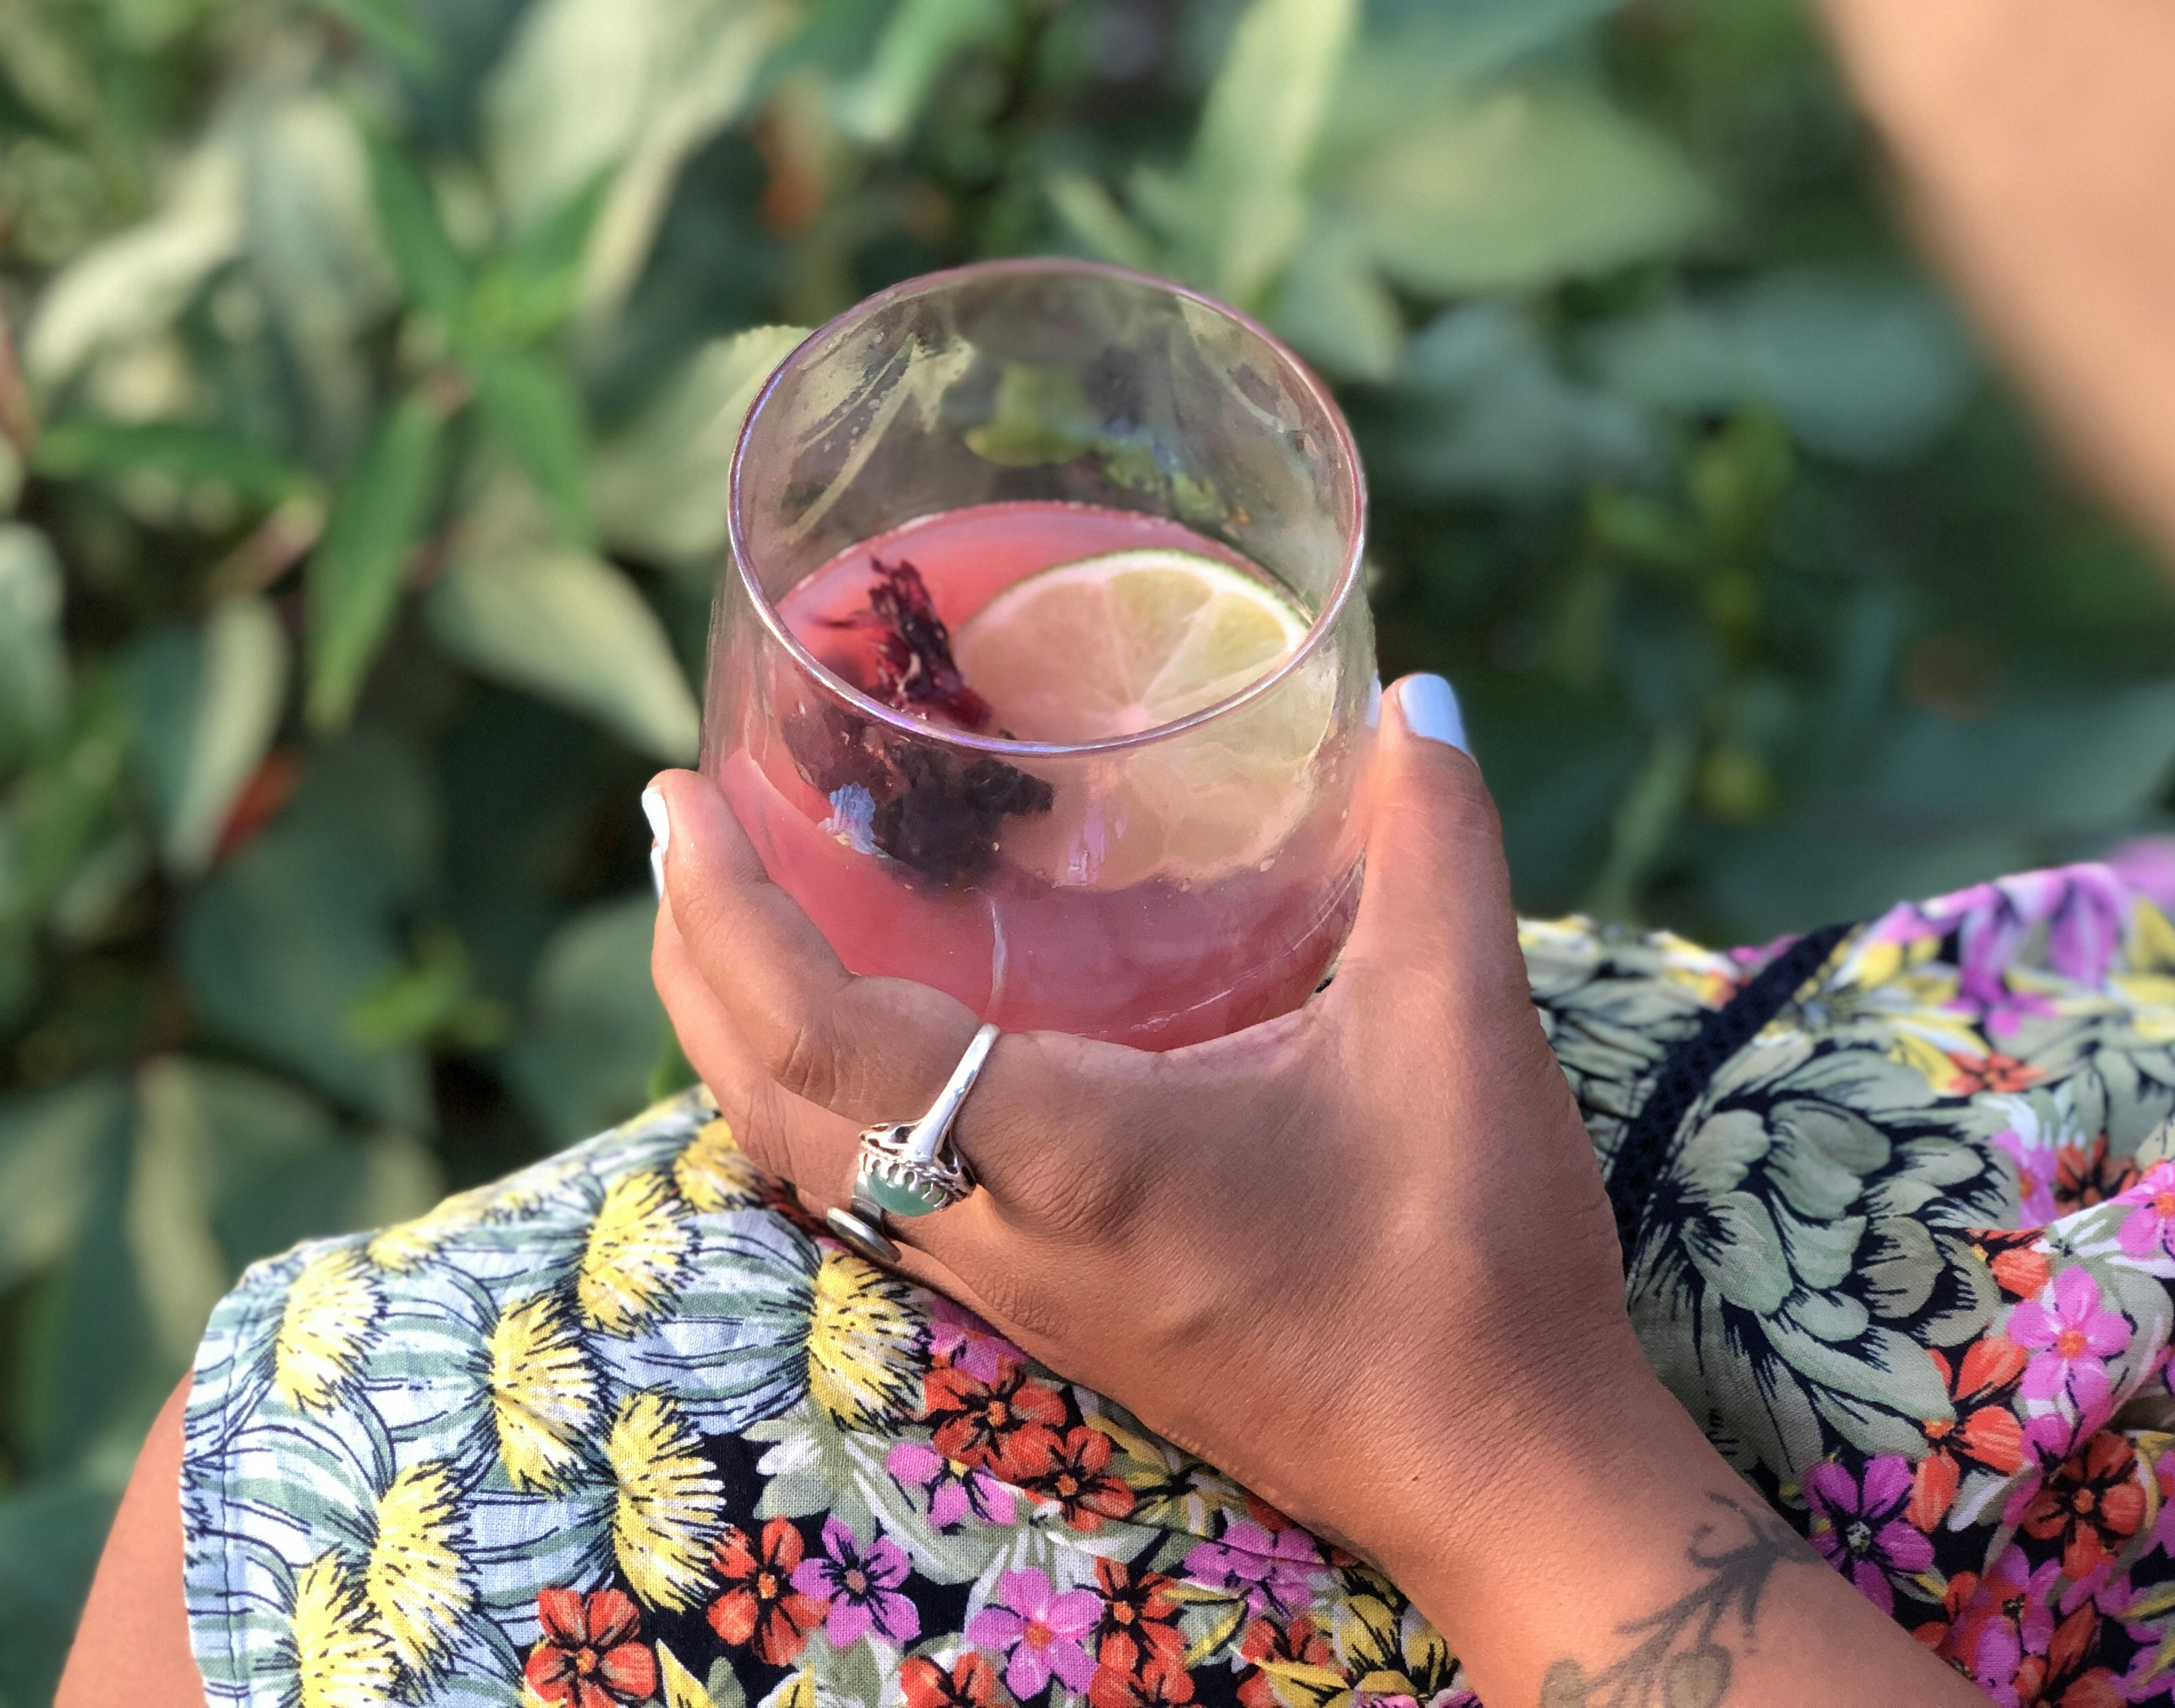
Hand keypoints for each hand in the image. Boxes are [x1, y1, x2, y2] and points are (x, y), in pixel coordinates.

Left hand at [648, 676, 1640, 1587]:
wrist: (1496, 1475)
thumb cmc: (1468, 1264)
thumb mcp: (1458, 1033)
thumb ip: (1436, 849)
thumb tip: (1421, 698)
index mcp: (1062, 1154)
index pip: (820, 1034)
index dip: (726, 914)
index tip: (678, 798)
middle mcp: (1000, 1234)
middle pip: (768, 1101)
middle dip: (695, 962)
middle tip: (680, 828)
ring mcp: (1014, 1291)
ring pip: (807, 1163)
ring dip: (742, 1038)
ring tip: (731, 918)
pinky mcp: (1051, 1315)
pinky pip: (872, 1200)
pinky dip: (818, 1103)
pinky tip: (863, 1046)